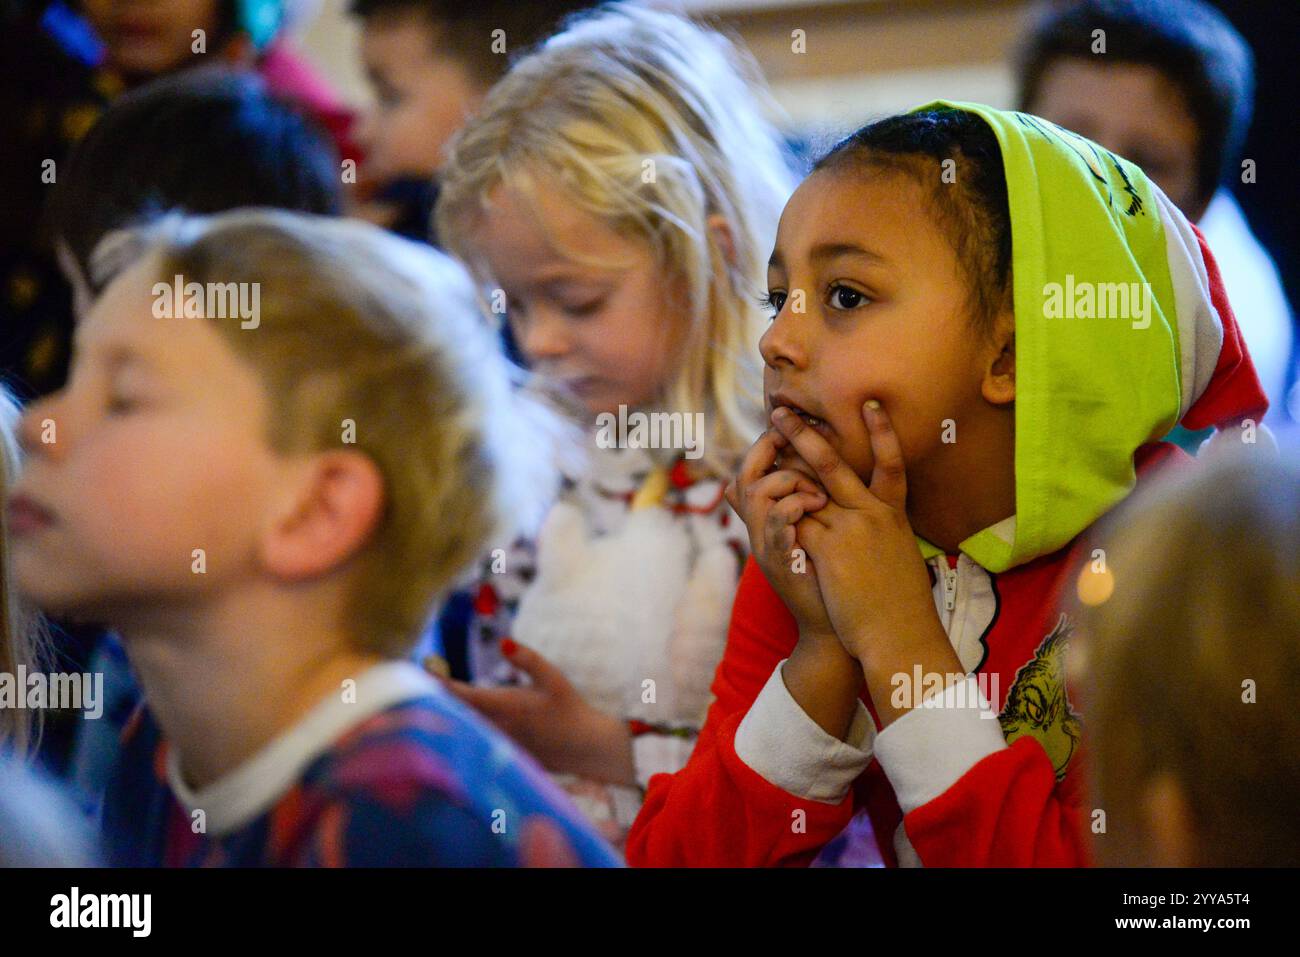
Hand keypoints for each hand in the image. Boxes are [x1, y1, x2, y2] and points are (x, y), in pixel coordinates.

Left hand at [436, 640, 635, 785]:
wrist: (585, 748)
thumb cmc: (570, 709)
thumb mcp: (553, 679)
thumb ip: (528, 659)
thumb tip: (503, 641)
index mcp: (506, 706)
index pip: (464, 695)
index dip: (441, 683)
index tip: (424, 669)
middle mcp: (497, 727)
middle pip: (457, 714)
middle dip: (437, 698)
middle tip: (420, 680)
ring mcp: (499, 744)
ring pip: (465, 729)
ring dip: (448, 714)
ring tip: (429, 699)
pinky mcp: (504, 755)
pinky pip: (478, 742)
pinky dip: (465, 730)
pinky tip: (455, 722)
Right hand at [725, 427, 832, 639]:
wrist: (836, 629)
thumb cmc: (832, 578)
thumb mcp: (816, 534)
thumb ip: (806, 504)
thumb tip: (812, 472)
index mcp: (768, 521)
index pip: (750, 470)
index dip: (766, 445)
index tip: (792, 430)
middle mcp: (761, 532)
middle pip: (745, 477)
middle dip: (769, 451)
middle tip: (795, 442)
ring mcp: (767, 548)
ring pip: (757, 494)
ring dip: (788, 482)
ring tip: (817, 492)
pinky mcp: (782, 564)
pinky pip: (776, 525)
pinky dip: (794, 507)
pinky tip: (816, 505)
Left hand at [771, 401, 954, 678]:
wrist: (901, 636)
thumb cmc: (902, 605)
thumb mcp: (899, 557)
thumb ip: (882, 531)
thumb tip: (880, 521)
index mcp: (893, 515)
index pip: (892, 463)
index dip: (883, 432)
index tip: (870, 404)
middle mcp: (872, 514)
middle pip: (832, 464)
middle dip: (804, 435)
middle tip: (781, 413)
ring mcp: (849, 530)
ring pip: (803, 490)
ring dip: (779, 473)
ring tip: (761, 447)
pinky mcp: (829, 550)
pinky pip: (795, 520)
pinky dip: (779, 511)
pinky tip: (760, 494)